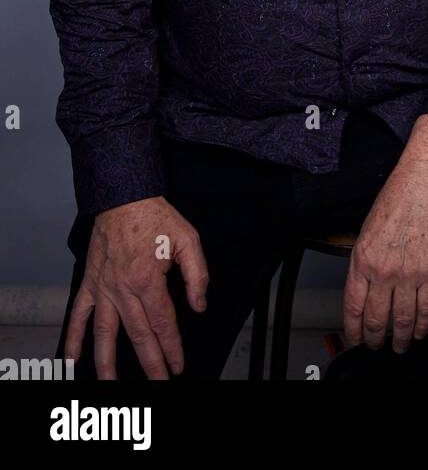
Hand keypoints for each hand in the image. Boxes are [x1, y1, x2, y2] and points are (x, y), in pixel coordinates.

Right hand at [63, 194, 208, 379]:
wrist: (123, 196)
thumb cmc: (156, 217)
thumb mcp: (188, 239)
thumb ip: (197, 275)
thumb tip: (198, 306)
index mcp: (148, 280)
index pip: (163, 324)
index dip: (172, 348)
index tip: (178, 366)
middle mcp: (123, 289)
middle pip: (138, 335)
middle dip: (150, 364)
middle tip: (159, 383)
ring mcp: (103, 288)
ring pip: (104, 334)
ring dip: (107, 364)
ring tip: (111, 387)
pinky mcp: (90, 283)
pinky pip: (78, 315)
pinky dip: (73, 339)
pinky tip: (71, 360)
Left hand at [342, 168, 427, 355]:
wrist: (423, 185)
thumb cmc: (396, 200)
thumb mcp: (366, 230)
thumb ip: (363, 261)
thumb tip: (363, 286)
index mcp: (362, 259)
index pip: (353, 307)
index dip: (353, 329)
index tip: (355, 338)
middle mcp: (383, 271)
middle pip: (376, 319)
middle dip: (375, 338)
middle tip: (376, 345)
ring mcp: (408, 274)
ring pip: (402, 320)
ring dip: (400, 338)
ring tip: (399, 345)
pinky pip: (427, 308)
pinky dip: (423, 325)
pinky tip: (420, 331)